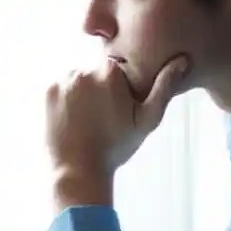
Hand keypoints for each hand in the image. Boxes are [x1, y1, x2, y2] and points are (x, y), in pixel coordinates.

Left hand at [46, 55, 189, 209]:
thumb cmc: (115, 148)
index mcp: (109, 72)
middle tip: (101, 118)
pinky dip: (66, 100)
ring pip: (77, 80)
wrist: (77, 171)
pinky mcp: (47, 92)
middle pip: (96, 72)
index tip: (119, 108)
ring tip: (86, 121)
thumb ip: (164, 87)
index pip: (119, 67)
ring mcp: (62, 81)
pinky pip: (61, 89)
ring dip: (82, 93)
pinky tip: (73, 121)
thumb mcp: (147, 120)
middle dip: (100, 89)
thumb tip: (183, 59)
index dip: (121, 86)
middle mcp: (83, 70)